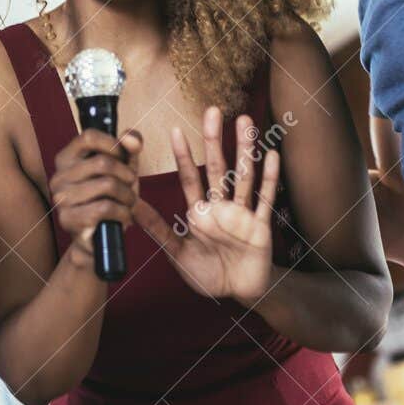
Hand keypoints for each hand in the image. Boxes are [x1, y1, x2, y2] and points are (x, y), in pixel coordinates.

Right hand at [49, 128, 142, 270]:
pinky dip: (123, 213)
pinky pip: (105, 208)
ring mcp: (61, 199)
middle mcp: (58, 176)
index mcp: (66, 158)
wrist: (100, 237)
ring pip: (107, 185)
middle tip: (131, 185)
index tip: (124, 157)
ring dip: (127, 196)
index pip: (88, 136)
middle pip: (103, 162)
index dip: (113, 144)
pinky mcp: (68, 219)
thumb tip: (130, 138)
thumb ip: (129, 147)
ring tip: (128, 202)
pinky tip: (123, 216)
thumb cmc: (110, 197)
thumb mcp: (123, 167)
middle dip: (127, 175)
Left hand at [134, 107, 276, 304]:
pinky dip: (269, 178)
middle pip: (216, 168)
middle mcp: (220, 207)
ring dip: (244, 150)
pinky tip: (271, 154)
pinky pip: (265, 198)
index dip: (183, 155)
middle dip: (214, 140)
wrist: (239, 293)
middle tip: (211, 111)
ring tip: (244, 121)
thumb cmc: (208, 273)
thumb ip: (158, 230)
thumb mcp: (177, 253)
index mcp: (199, 213)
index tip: (175, 130)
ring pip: (243, 176)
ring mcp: (242, 214)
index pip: (189, 178)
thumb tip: (131, 207)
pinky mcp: (260, 226)